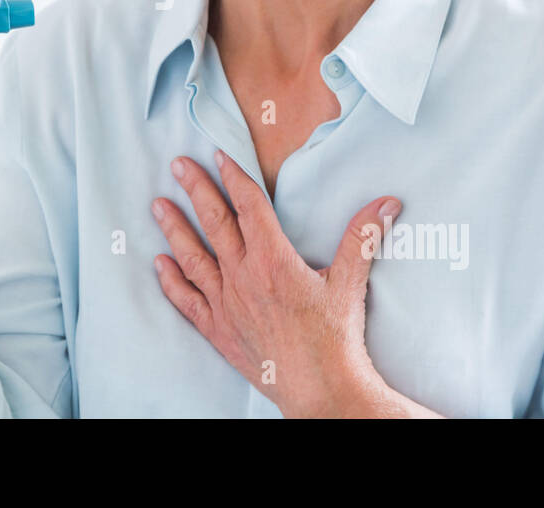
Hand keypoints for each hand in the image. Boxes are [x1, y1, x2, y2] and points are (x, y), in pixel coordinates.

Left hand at [151, 148, 425, 417]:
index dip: (233, 177)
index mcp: (273, 260)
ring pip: (193, 257)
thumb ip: (364, 237)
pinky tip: (159, 264)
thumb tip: (386, 202)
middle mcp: (243, 278)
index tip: (218, 155)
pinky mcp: (219, 330)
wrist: (320, 389)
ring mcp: (227, 304)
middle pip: (214, 223)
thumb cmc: (336, 338)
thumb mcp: (351, 282)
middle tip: (177, 165)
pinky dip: (172, 281)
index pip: (248, 207)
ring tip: (157, 205)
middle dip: (195, 189)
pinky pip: (188, 301)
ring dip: (174, 229)